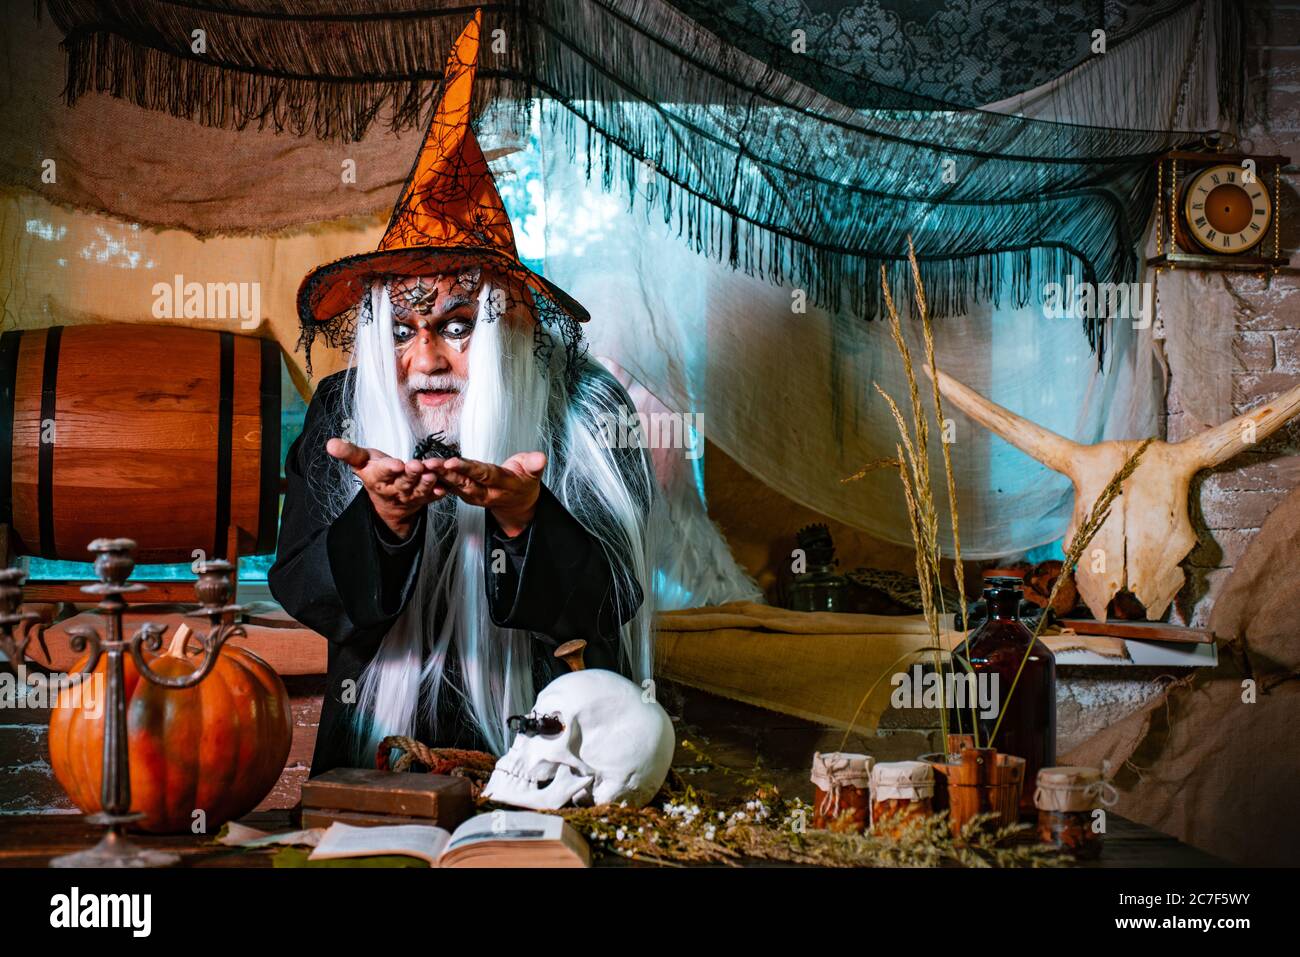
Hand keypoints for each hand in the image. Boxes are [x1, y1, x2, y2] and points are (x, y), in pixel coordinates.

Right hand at [326, 438, 447, 538]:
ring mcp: (412, 495)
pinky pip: (434, 496)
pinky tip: (445, 486)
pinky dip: (440, 492)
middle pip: (404, 482)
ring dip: (427, 482)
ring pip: (420, 489)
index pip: (383, 473)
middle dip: (411, 474)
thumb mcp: (361, 462)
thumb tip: (330, 443)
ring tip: (432, 472)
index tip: (395, 464)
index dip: (389, 469)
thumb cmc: (376, 473)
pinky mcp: (426, 498)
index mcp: (378, 479)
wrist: (388, 500)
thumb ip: (349, 453)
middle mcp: (395, 489)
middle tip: (417, 466)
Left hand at [430, 451, 546, 537]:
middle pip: (464, 482)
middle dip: (446, 473)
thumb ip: (534, 465)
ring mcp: (474, 495)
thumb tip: (540, 458)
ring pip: (454, 486)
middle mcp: (486, 492)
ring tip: (424, 465)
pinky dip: (437, 480)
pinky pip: (450, 488)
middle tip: (430, 464)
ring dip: (438, 477)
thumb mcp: (533, 473)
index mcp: (502, 484)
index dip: (468, 469)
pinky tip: (425, 472)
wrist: (518, 504)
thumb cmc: (524, 482)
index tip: (452, 461)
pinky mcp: (465, 494)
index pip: (484, 475)